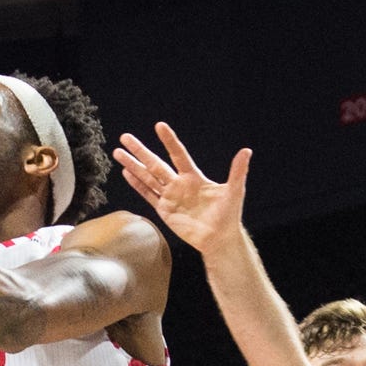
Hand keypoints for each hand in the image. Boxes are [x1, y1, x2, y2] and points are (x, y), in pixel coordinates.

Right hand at [112, 123, 247, 257]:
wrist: (219, 238)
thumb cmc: (228, 214)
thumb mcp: (234, 191)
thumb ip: (237, 171)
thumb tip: (246, 151)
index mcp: (193, 177)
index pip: (178, 154)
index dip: (169, 141)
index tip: (159, 126)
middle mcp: (179, 183)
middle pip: (155, 163)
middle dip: (140, 150)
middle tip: (125, 137)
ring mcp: (170, 196)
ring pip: (147, 177)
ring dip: (133, 165)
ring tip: (118, 153)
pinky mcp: (164, 210)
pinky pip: (147, 194)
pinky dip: (137, 184)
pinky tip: (126, 173)